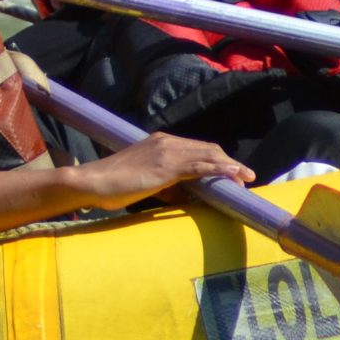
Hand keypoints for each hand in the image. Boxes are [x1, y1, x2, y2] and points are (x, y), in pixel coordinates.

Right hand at [71, 132, 253, 209]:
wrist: (93, 182)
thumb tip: (188, 197)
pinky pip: (200, 166)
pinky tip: (234, 174)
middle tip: (244, 178)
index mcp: (159, 142)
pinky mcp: (166, 166)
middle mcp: (165, 142)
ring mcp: (166, 152)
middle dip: (228, 162)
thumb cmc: (113, 185)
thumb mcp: (145, 181)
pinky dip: (221, 168)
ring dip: (231, 166)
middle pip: (207, 148)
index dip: (217, 159)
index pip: (197, 147)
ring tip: (247, 178)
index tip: (231, 172)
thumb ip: (167, 185)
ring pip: (208, 154)